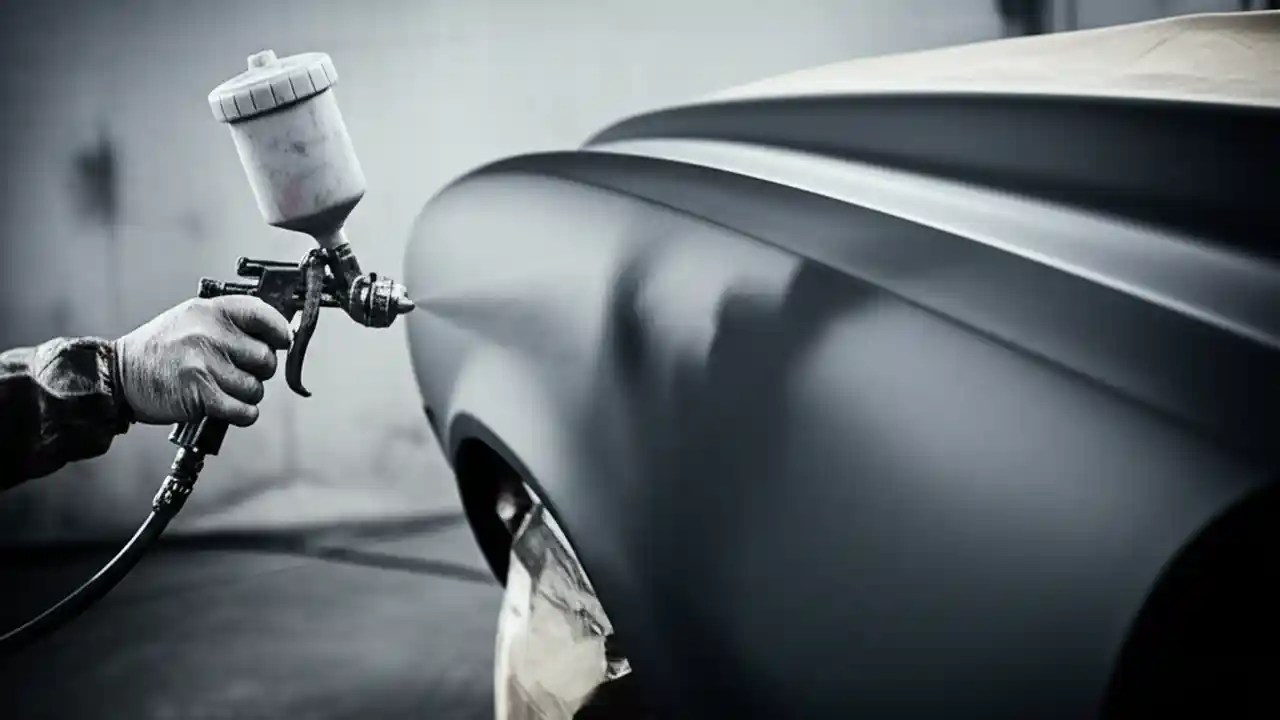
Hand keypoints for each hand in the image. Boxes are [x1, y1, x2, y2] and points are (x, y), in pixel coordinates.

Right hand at [113, 297, 291, 426]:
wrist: (118, 376)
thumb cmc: (159, 350)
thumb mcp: (191, 320)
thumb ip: (230, 323)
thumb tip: (277, 332)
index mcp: (210, 311)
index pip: (263, 314)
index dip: (279, 331)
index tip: (282, 341)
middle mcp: (209, 334)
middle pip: (266, 358)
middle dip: (259, 371)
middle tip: (238, 372)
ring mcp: (205, 364)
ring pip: (256, 388)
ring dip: (246, 395)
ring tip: (223, 389)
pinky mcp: (201, 394)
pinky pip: (245, 410)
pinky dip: (242, 414)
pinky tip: (229, 408)